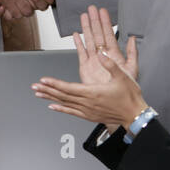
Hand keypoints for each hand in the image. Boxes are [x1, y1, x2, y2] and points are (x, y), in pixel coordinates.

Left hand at [32, 6, 146, 130]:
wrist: (135, 115)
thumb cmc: (130, 97)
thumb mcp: (122, 76)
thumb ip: (110, 64)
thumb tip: (100, 53)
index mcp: (93, 92)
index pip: (68, 87)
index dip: (55, 83)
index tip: (44, 80)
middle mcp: (87, 103)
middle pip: (62, 95)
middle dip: (47, 90)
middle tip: (35, 86)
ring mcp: (87, 111)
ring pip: (64, 104)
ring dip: (50, 98)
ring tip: (39, 94)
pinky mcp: (89, 116)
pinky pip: (72, 112)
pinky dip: (61, 109)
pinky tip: (53, 107)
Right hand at [75, 6, 137, 85]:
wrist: (114, 102)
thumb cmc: (125, 89)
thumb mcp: (132, 69)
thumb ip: (132, 53)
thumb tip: (133, 38)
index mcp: (114, 55)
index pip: (109, 35)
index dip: (106, 23)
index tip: (103, 12)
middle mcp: (103, 56)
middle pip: (98, 34)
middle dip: (94, 21)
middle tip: (92, 9)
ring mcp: (94, 61)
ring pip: (89, 40)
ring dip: (86, 28)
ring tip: (84, 16)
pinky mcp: (85, 67)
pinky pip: (81, 52)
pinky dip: (78, 43)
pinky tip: (77, 35)